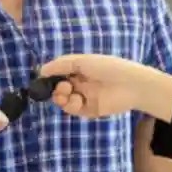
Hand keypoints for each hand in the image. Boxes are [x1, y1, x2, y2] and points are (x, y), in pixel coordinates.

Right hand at [38, 54, 170, 119]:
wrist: (130, 85)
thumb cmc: (108, 68)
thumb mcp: (82, 61)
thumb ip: (61, 65)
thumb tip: (41, 70)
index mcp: (81, 69)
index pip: (60, 73)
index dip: (51, 77)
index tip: (43, 79)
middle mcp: (82, 83)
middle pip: (59, 88)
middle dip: (55, 89)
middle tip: (60, 88)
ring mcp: (86, 97)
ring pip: (64, 101)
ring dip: (61, 98)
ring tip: (67, 94)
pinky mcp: (90, 110)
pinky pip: (74, 110)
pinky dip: (72, 106)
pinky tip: (78, 100)